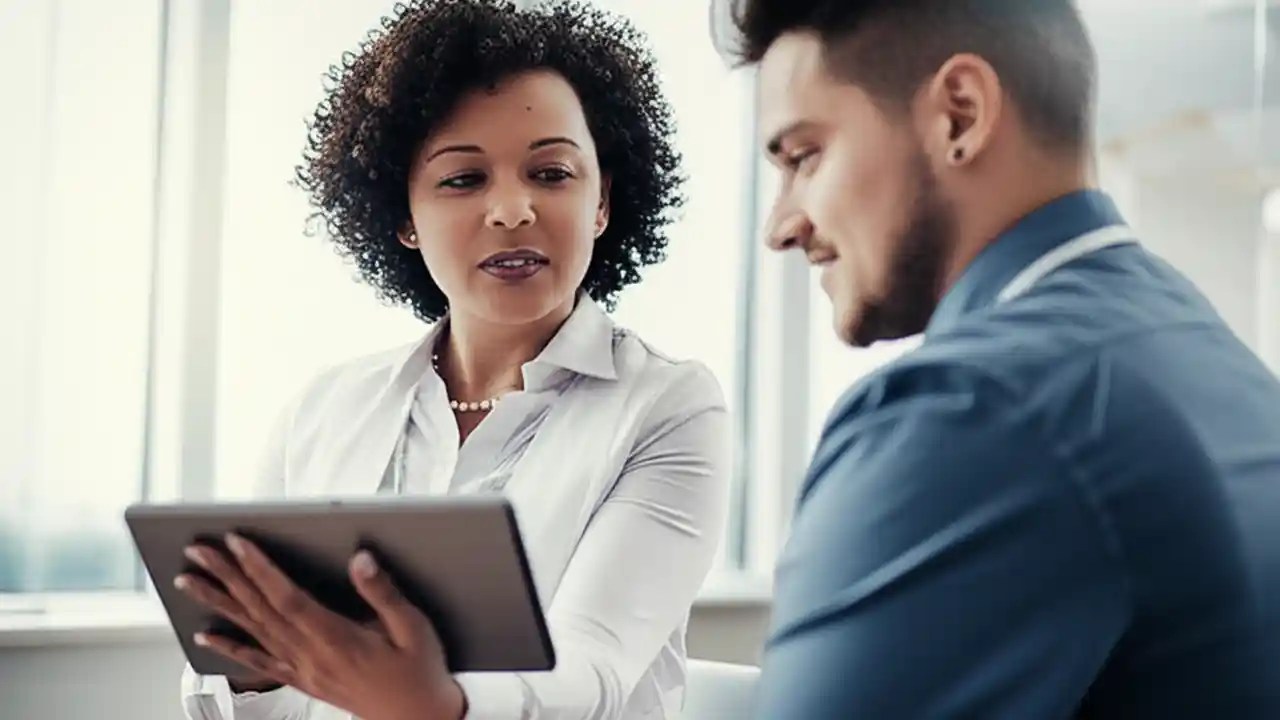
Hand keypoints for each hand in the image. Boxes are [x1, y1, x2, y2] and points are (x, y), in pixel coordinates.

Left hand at [175, 534, 465, 719]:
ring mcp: (303, 670)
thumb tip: (360, 560)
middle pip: (260, 610)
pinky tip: (208, 637)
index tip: (237, 543)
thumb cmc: (419, 672)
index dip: (259, 568)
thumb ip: (383, 593)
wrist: (419, 719)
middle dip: (227, 576)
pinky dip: (231, 648)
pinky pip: (259, 663)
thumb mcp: (414, 628)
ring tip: (190, 582)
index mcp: (338, 638)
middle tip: (198, 552)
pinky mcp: (304, 680)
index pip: (287, 597)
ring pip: (252, 631)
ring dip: (219, 604)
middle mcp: (312, 655)